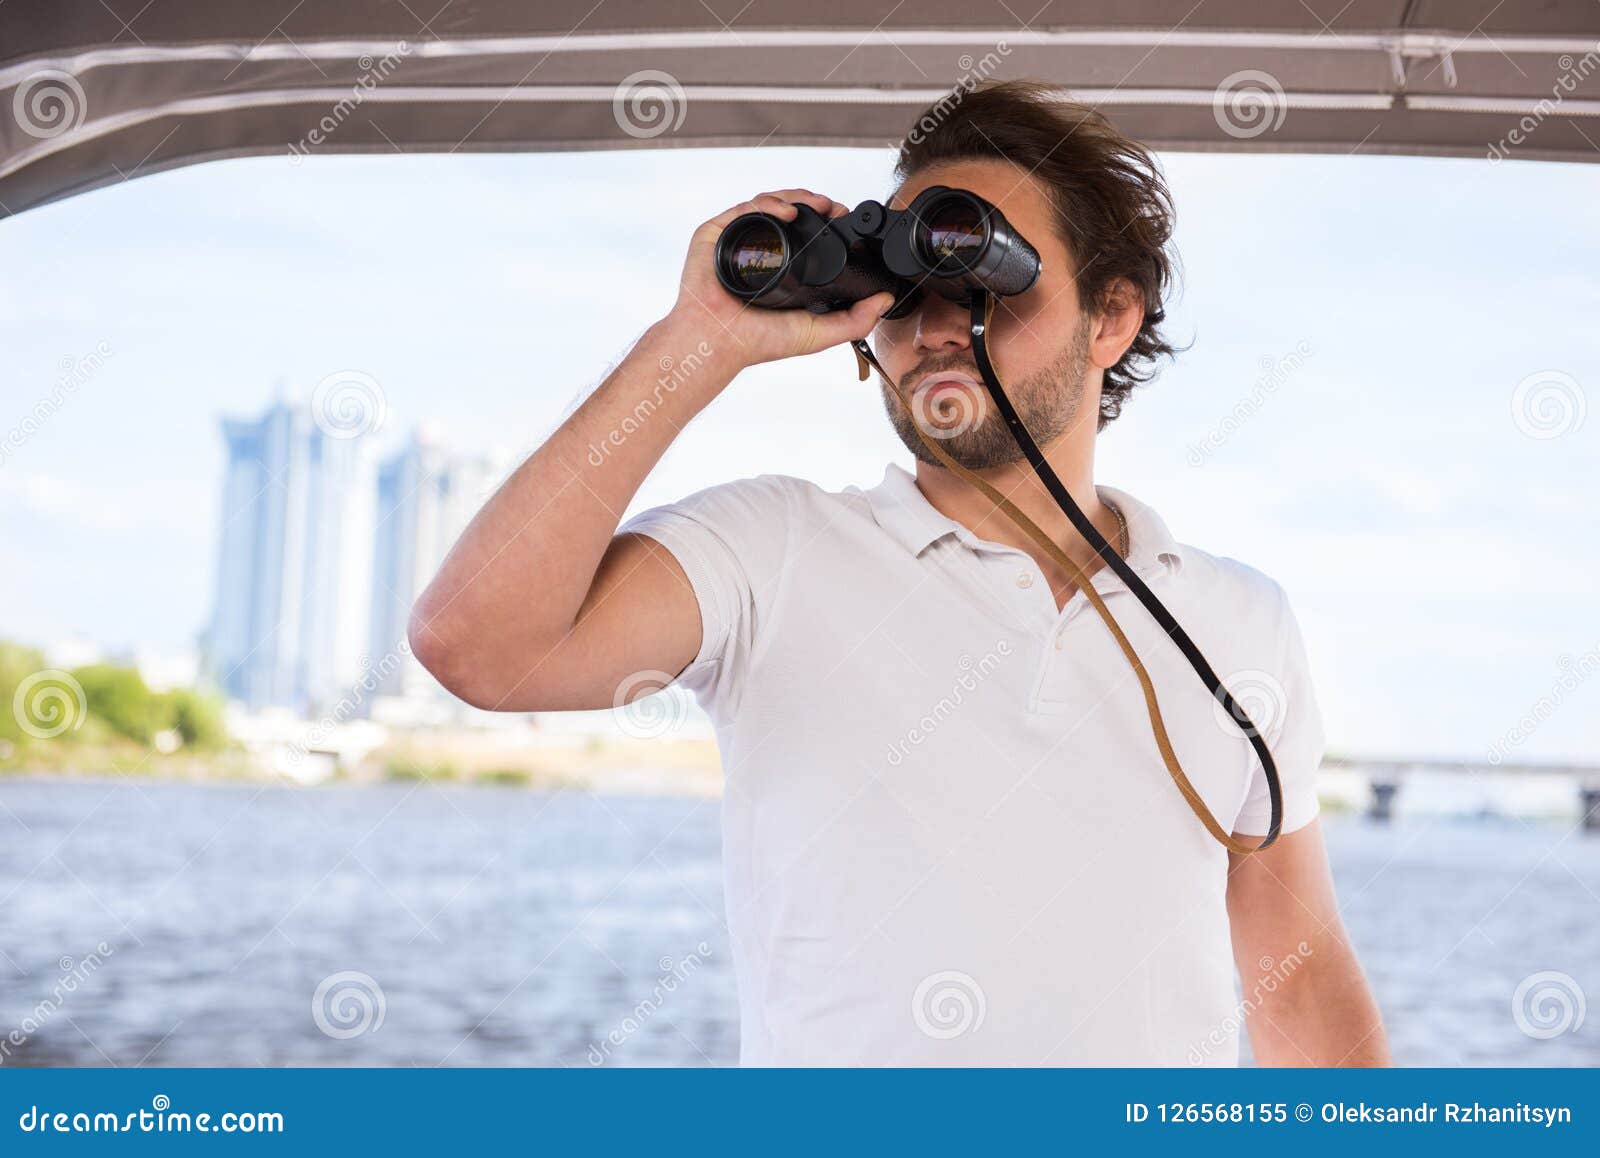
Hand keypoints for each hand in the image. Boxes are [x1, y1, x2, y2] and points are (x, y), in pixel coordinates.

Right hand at [662, 188, 895, 371]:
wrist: (718, 342)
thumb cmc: (758, 341)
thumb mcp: (818, 333)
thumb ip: (855, 320)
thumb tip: (886, 300)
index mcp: (783, 267)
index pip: (807, 232)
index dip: (828, 221)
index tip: (846, 219)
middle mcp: (761, 249)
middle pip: (789, 211)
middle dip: (814, 203)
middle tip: (835, 208)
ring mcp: (739, 239)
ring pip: (769, 203)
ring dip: (796, 196)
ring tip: (817, 204)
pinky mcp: (717, 233)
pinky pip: (745, 208)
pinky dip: (767, 203)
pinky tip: (786, 211)